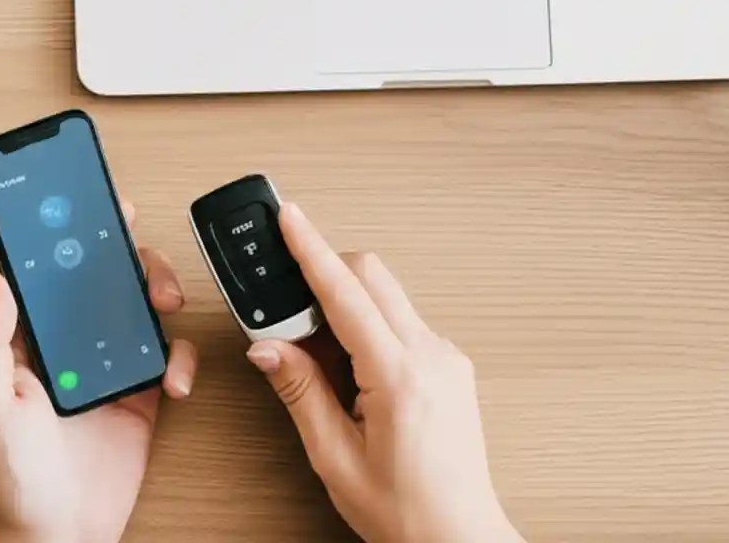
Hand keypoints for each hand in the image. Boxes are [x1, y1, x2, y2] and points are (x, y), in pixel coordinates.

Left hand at [0, 204, 198, 542]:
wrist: (61, 532)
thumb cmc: (14, 476)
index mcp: (29, 339)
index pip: (45, 271)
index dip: (61, 232)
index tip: (79, 198)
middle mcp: (71, 343)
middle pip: (101, 275)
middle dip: (122, 250)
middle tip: (133, 245)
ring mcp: (111, 363)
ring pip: (141, 303)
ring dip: (158, 289)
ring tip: (164, 300)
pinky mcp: (144, 390)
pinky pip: (172, 355)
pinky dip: (181, 359)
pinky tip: (173, 380)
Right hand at [246, 204, 522, 542]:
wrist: (460, 538)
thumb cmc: (407, 512)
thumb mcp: (334, 457)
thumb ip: (300, 392)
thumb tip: (268, 346)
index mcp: (399, 377)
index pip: (345, 294)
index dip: (311, 250)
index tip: (290, 217)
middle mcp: (431, 356)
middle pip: (371, 277)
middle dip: (325, 272)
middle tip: (285, 304)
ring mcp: (446, 358)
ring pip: (387, 298)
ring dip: (346, 306)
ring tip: (319, 359)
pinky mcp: (450, 366)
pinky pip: (403, 322)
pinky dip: (369, 327)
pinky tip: (350, 370)